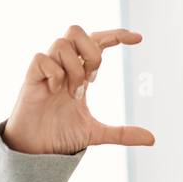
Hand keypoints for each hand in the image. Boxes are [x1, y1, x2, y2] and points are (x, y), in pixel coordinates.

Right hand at [3, 25, 154, 154]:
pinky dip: (55, 73)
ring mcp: (46, 71)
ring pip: (61, 43)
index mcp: (79, 73)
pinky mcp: (31, 78)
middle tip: (93, 79)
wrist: (36, 150)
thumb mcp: (96, 134)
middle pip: (77, 31)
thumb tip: (152, 139)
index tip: (138, 38)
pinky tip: (56, 90)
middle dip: (92, 52)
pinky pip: (42, 59)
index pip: (97, 42)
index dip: (116, 35)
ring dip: (75, 68)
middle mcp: (63, 66)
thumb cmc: (60, 134)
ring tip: (73, 93)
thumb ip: (122, 134)